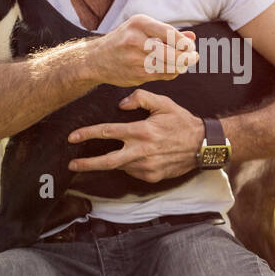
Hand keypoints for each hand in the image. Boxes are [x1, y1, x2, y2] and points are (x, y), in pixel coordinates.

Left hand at [67, 89, 205, 181]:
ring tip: (103, 158)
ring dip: (110, 162)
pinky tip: (133, 157)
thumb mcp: (164, 103)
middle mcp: (142, 152)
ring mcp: (147, 167)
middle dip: (86, 164)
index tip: (72, 138)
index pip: (107, 132)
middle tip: (71, 165)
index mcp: (142, 131)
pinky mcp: (152, 177)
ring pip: (120, 166)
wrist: (202, 145)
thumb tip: (121, 104)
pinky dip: (128, 164)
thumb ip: (140, 98)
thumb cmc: (182, 122)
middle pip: (106, 161)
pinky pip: (133, 171)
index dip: (87, 135)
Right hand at [85, 14, 197, 87]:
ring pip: (168, 66)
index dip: (184, 42)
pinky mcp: (136, 74)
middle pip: (171, 52)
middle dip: (187, 57)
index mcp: (139, 23)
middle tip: (194, 57)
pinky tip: (173, 69)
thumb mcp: (141, 28)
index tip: (191, 46)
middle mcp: (136, 40)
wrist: (96, 59)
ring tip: (185, 63)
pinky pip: (162, 75)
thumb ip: (167, 32)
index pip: (170, 33)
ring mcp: (135, 59)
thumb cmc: (124, 40)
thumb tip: (192, 38)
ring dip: (181, 66)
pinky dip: (171, 73)